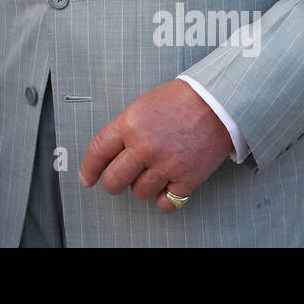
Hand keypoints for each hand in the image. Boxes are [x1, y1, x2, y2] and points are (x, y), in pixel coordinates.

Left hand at [78, 79, 232, 212]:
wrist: (218, 103)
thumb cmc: (181, 100)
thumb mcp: (143, 105)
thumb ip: (126, 128)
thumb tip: (112, 152)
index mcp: (130, 125)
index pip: (98, 152)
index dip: (88, 169)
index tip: (86, 178)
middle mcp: (144, 147)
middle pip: (114, 181)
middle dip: (112, 183)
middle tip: (117, 181)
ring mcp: (165, 166)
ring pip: (139, 193)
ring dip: (142, 186)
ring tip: (152, 172)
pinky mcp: (186, 180)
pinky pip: (166, 204)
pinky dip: (164, 199)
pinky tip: (166, 187)